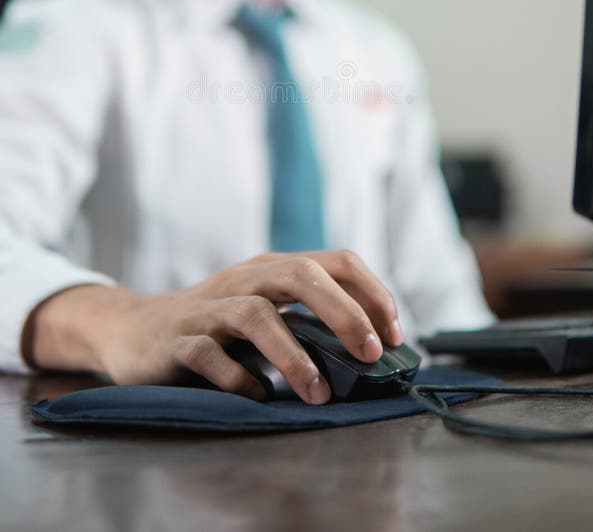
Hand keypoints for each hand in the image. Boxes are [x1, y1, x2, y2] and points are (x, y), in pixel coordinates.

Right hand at [25, 250, 401, 404]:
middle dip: (343, 313)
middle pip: (300, 275)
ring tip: (319, 392)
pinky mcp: (179, 340)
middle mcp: (244, 279)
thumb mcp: (265, 307)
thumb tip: (370, 349)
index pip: (334, 260)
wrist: (135, 330)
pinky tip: (259, 396)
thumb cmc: (215, 323)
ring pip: (256, 315)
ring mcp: (210, 308)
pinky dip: (240, 378)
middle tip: (369, 354)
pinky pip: (211, 355)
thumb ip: (307, 319)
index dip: (371, 293)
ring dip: (294, 355)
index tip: (392, 334)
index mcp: (272, 268)